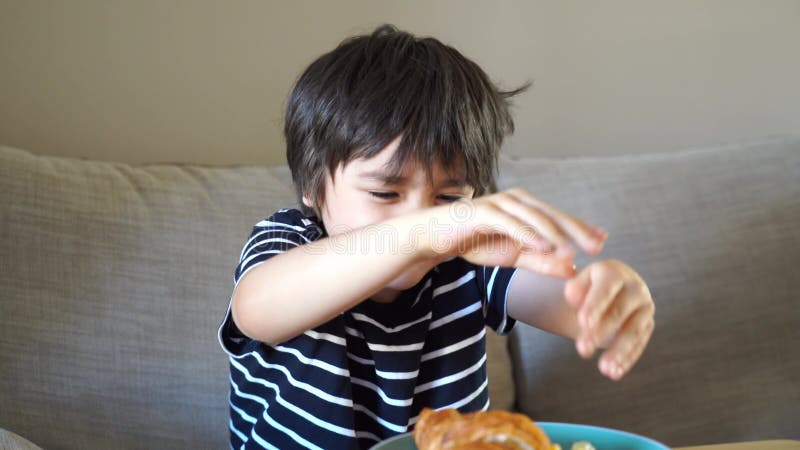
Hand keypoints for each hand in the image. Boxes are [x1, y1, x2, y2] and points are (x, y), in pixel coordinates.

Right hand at [423, 188, 606, 277]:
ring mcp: (500, 203)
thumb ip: (542, 262)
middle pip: (552, 215)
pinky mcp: (483, 211)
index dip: (581, 229)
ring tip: (572, 249)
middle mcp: (517, 201)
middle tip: (597, 244)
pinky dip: (528, 233)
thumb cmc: (474, 242)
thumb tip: (572, 270)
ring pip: (534, 217)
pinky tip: (543, 245)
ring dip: (554, 233)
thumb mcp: (513, 257)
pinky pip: (510, 222)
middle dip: (576, 229)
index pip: (559, 218)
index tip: (602, 242)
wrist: (436, 236)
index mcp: (526, 209)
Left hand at [564, 260, 654, 379]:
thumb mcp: (579, 282)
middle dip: (600, 332)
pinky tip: (615, 373)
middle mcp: (634, 288)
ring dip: (619, 351)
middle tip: (582, 350)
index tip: (582, 322)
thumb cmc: (589, 286)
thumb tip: (574, 298)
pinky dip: (627, 359)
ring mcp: (645, 307)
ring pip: (633, 331)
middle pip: (618, 312)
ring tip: (604, 369)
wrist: (612, 287)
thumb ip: (574, 288)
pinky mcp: (648, 325)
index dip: (594, 306)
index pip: (605, 290)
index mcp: (614, 272)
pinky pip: (639, 344)